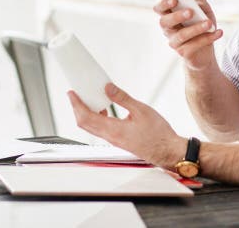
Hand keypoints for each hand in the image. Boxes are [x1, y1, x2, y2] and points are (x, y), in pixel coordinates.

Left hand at [68, 83, 185, 168]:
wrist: (167, 150)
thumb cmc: (158, 134)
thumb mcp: (141, 110)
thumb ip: (122, 98)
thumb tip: (107, 88)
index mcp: (114, 129)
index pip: (86, 117)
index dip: (76, 104)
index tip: (72, 94)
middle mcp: (110, 137)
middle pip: (84, 124)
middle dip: (77, 108)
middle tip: (75, 96)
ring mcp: (114, 140)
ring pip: (92, 127)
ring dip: (86, 113)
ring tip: (89, 100)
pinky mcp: (119, 141)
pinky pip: (101, 129)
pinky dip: (97, 118)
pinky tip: (105, 110)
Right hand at [154, 0, 222, 70]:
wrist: (205, 52)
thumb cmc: (201, 26)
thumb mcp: (205, 12)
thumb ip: (201, 3)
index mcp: (169, 15)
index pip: (160, 8)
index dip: (164, 3)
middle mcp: (168, 29)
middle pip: (165, 21)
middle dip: (177, 15)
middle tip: (191, 12)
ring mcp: (174, 42)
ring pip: (181, 35)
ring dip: (196, 28)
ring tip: (209, 23)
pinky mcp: (183, 52)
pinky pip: (194, 45)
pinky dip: (208, 38)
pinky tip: (218, 32)